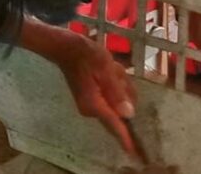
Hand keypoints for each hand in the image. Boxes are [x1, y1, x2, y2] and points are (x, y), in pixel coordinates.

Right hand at [52, 34, 137, 156]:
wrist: (67, 47)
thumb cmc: (86, 56)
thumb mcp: (106, 69)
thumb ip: (117, 92)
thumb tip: (128, 114)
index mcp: (94, 104)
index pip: (114, 124)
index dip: (125, 138)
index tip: (133, 152)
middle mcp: (92, 109)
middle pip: (118, 112)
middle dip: (124, 92)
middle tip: (116, 72)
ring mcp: (91, 104)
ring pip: (116, 102)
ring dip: (120, 85)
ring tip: (112, 68)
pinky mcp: (92, 98)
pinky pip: (111, 96)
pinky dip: (116, 84)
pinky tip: (111, 70)